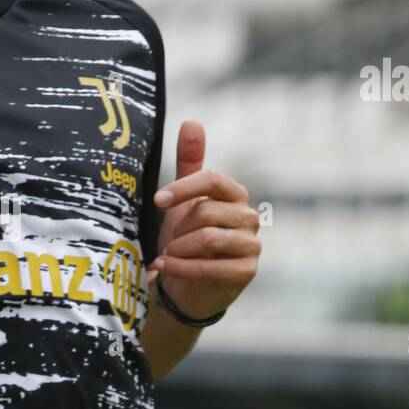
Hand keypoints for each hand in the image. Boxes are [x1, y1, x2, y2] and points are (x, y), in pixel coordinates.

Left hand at [148, 120, 260, 319]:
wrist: (186, 286)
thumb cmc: (185, 238)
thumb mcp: (182, 201)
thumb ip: (189, 163)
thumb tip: (192, 121)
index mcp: (235, 194)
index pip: (211, 180)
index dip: (182, 188)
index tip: (157, 200)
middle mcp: (248, 217)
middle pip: (207, 212)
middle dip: (179, 227)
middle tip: (168, 240)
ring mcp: (252, 245)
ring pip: (210, 239)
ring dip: (179, 248)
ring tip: (166, 254)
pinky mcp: (247, 272)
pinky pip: (212, 267)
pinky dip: (182, 267)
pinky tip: (163, 266)